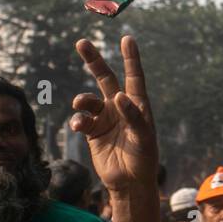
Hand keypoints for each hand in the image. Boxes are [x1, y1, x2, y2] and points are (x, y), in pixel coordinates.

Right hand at [71, 36, 159, 199]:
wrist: (129, 182)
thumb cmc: (143, 159)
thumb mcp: (143, 137)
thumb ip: (133, 116)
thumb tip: (118, 96)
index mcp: (137, 105)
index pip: (134, 77)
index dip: (130, 58)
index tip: (127, 39)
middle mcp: (120, 107)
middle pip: (105, 78)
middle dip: (93, 60)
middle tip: (81, 43)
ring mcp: (105, 118)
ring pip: (88, 100)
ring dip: (82, 100)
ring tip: (80, 106)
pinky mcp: (92, 132)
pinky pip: (81, 120)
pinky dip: (78, 120)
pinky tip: (80, 126)